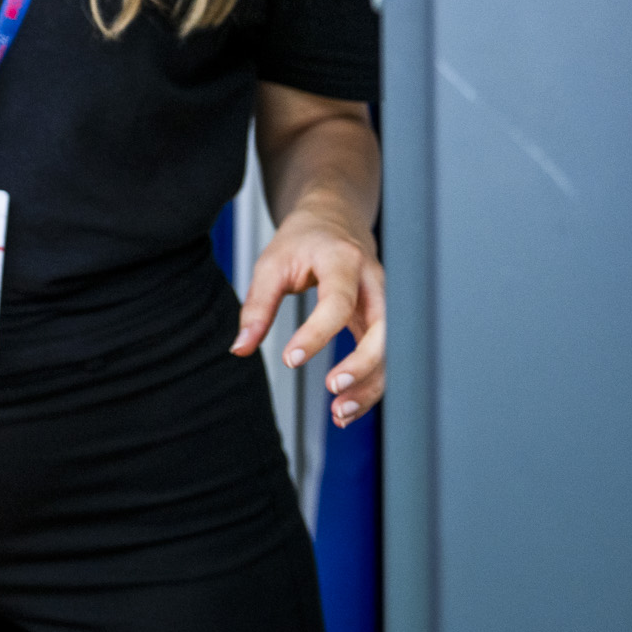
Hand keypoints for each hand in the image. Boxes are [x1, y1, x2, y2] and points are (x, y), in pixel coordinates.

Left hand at [231, 209, 385, 426]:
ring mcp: (384, 303)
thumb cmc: (304, 239)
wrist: (335, 218)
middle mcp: (374, 283)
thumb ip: (257, 306)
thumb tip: (240, 348)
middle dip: (362, 365)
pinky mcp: (382, 321)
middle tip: (331, 389)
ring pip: (391, 351)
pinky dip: (370, 384)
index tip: (291, 359)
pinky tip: (347, 407)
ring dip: (370, 386)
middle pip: (383, 330)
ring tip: (340, 414)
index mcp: (343, 261)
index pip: (337, 302)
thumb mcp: (271, 263)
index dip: (317, 333)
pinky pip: (384, 356)